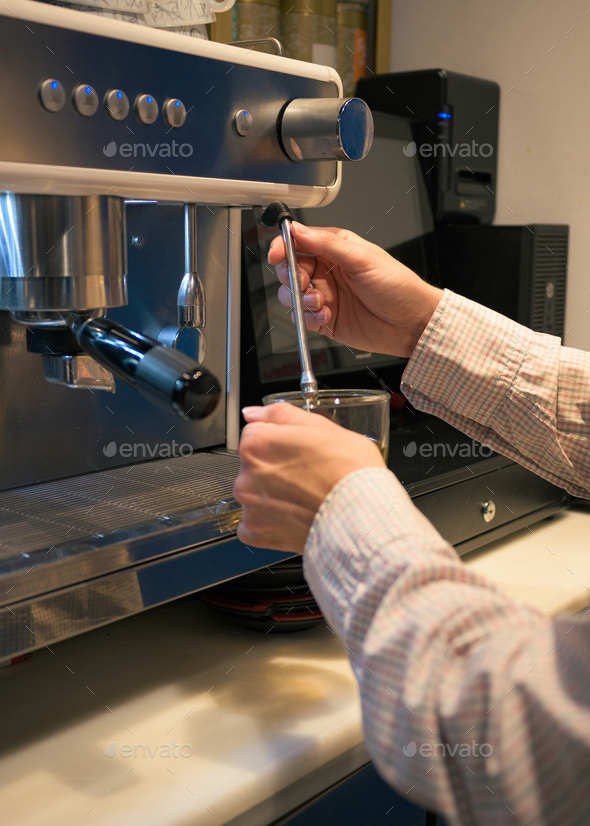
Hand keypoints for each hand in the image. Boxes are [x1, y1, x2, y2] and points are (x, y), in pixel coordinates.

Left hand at [234, 403, 385, 552]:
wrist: (363, 515)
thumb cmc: (348, 470)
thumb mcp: (320, 426)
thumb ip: (279, 414)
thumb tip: (253, 413)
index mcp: (257, 444)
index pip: (256, 433)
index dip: (280, 440)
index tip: (299, 451)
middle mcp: (246, 476)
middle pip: (253, 465)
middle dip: (275, 467)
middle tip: (307, 474)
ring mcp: (250, 507)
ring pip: (253, 494)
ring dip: (271, 495)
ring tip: (305, 497)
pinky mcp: (257, 532)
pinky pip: (252, 525)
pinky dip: (268, 522)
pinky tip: (292, 516)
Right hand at [269, 222, 442, 357]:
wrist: (412, 323)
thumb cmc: (399, 287)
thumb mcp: (364, 258)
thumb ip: (328, 245)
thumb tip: (299, 230)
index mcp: (336, 249)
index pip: (299, 242)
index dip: (283, 247)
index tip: (277, 255)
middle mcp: (328, 271)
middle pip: (290, 269)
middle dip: (291, 276)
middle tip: (304, 283)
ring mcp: (326, 296)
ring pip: (292, 295)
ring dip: (300, 299)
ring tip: (319, 302)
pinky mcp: (326, 320)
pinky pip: (304, 318)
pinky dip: (309, 318)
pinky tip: (326, 317)